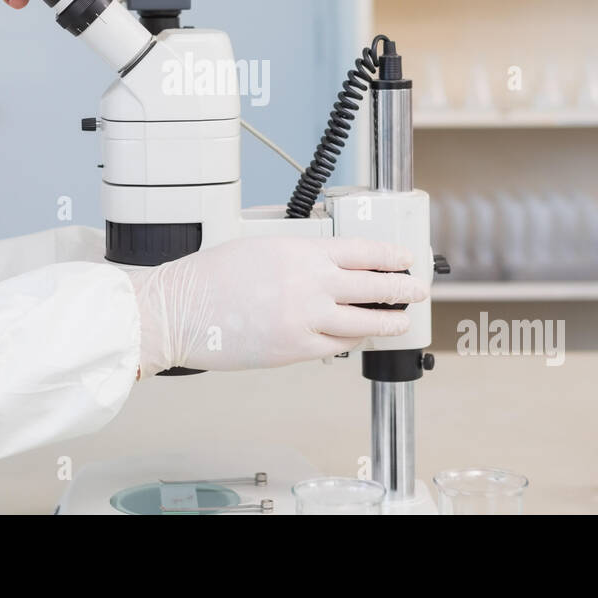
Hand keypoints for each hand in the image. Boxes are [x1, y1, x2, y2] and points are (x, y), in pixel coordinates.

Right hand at [125, 236, 424, 375]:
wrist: (180, 311)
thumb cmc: (208, 278)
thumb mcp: (260, 248)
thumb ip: (298, 258)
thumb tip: (327, 270)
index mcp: (301, 251)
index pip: (362, 250)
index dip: (391, 255)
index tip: (405, 258)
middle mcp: (310, 283)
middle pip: (374, 285)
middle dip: (403, 288)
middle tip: (418, 288)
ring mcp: (306, 318)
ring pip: (364, 321)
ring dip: (388, 320)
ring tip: (401, 320)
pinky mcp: (296, 348)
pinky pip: (338, 345)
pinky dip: (355, 340)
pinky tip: (364, 338)